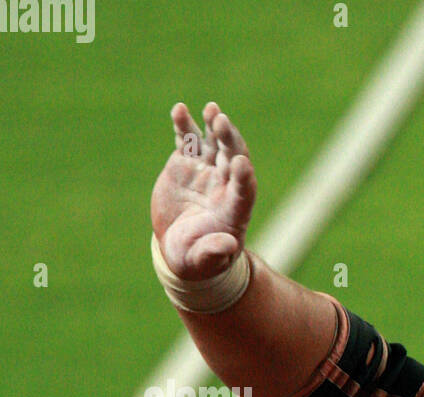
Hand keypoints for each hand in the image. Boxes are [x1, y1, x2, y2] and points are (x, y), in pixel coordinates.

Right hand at [150, 101, 256, 279]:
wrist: (179, 247)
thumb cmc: (197, 258)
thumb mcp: (204, 259)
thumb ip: (215, 251)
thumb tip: (228, 245)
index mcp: (235, 210)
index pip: (244, 190)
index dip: (243, 177)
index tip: (240, 164)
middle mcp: (224, 186)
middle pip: (232, 158)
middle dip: (229, 141)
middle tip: (223, 123)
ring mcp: (206, 171)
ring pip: (213, 144)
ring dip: (213, 126)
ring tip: (212, 110)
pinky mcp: (185, 162)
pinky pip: (187, 140)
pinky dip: (184, 125)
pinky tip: (180, 110)